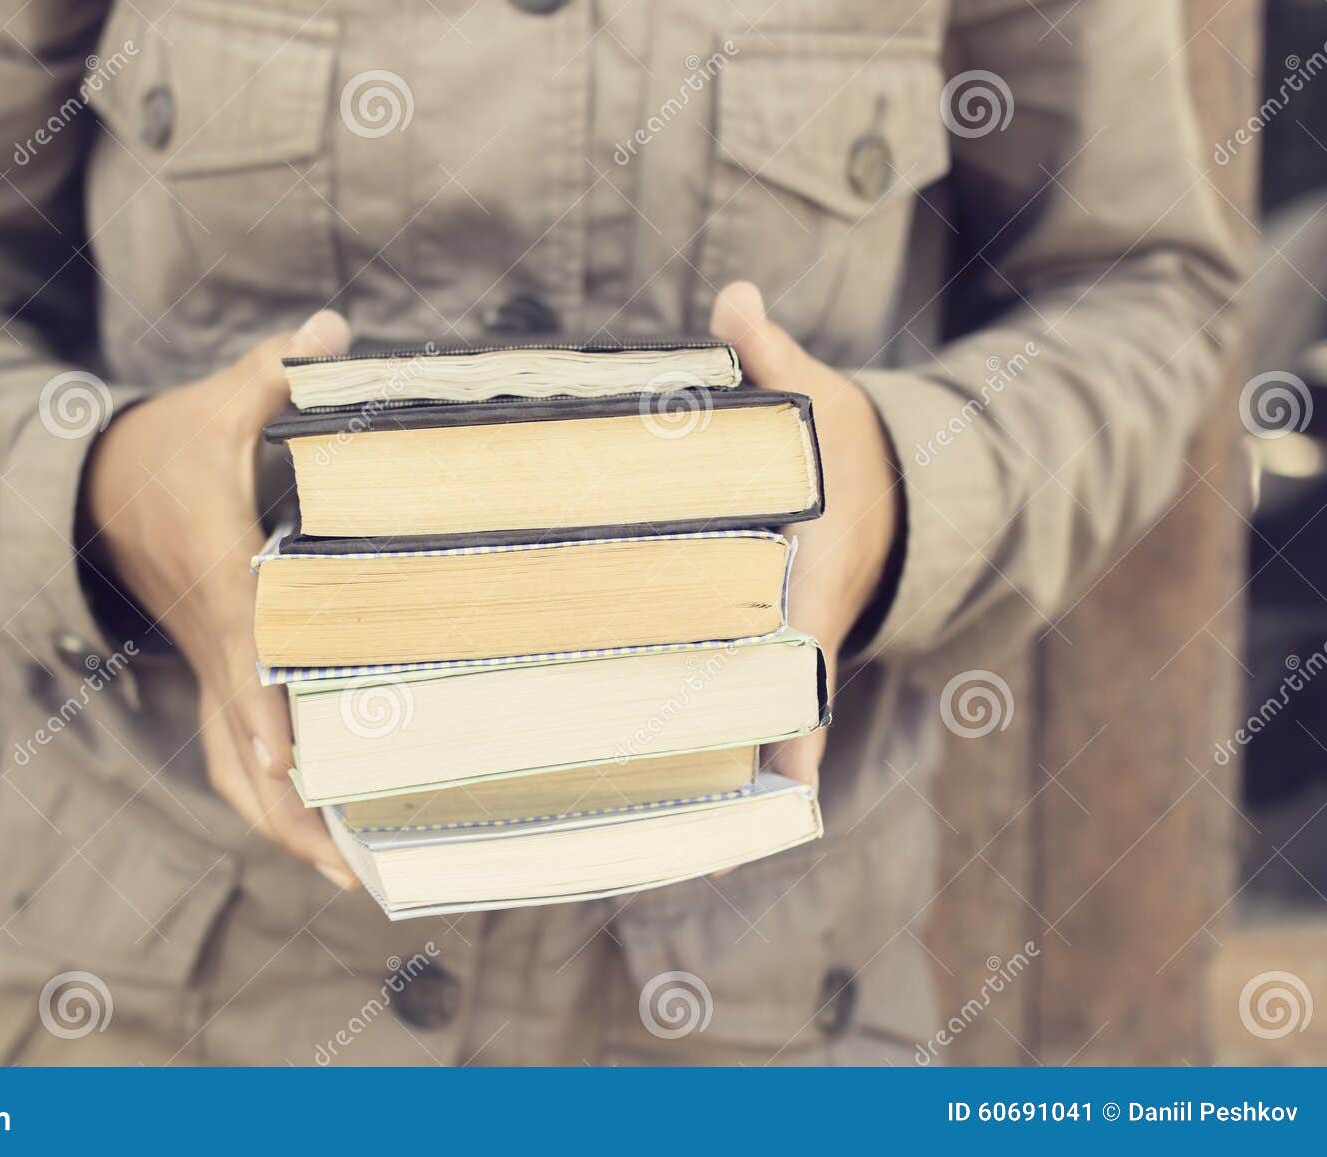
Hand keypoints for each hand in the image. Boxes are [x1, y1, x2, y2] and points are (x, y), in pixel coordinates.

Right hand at [83, 310, 359, 887]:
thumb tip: (331, 332)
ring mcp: (209, 666)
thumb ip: (277, 373)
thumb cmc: (173, 448)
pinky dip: (267, 797)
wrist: (101, 487)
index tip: (290, 757)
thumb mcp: (224, 403)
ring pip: (235, 761)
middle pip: (242, 738)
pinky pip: (233, 751)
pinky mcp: (212, 676)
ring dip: (281, 819)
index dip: (266, 703)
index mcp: (221, 572)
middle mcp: (215, 637)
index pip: (246, 647)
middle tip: (348, 862)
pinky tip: (313, 836)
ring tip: (346, 871)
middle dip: (288, 804)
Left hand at [710, 283, 902, 791]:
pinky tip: (681, 794)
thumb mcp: (818, 395)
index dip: (797, 704)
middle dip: (743, 752)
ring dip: (723, 763)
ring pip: (755, 713)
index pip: (801, 640)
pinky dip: (724, 744)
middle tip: (695, 809)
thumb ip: (769, 353)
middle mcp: (804, 620)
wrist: (884, 484)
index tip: (790, 775)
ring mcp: (787, 641)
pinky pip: (740, 698)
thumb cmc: (845, 444)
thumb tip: (735, 297)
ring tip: (667, 829)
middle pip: (771, 700)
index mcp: (816, 569)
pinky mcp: (766, 644)